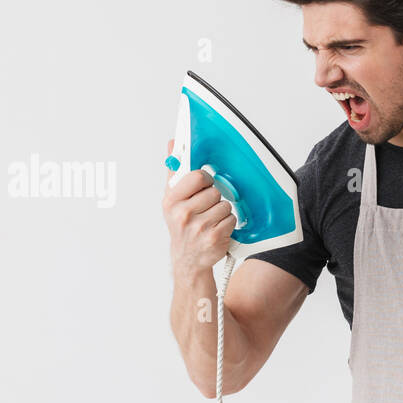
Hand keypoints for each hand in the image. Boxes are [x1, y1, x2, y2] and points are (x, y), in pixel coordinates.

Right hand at [161, 138, 236, 272]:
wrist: (188, 258)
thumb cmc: (181, 225)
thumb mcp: (172, 199)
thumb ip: (174, 171)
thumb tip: (173, 143)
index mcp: (171, 200)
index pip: (197, 176)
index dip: (205, 180)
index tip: (202, 185)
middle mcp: (183, 214)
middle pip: (214, 191)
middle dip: (213, 198)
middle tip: (205, 208)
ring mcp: (199, 227)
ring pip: (225, 205)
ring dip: (222, 211)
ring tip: (211, 219)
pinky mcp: (214, 237)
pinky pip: (231, 219)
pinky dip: (228, 223)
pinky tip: (217, 228)